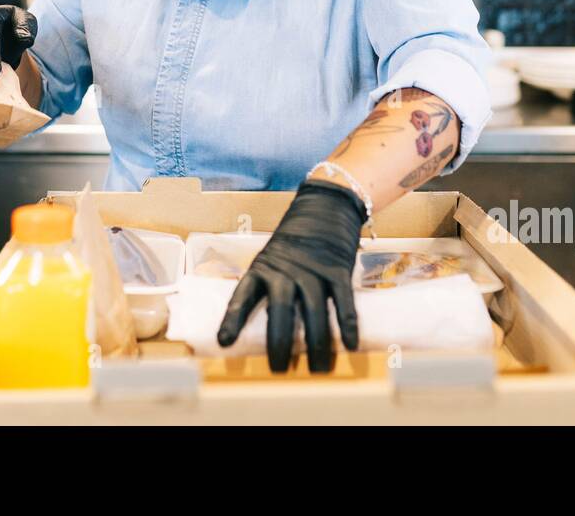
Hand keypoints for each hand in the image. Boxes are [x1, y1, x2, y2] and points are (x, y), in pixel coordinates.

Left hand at [217, 180, 366, 372]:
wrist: (325, 204)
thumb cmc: (296, 240)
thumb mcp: (273, 257)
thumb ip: (270, 286)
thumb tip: (269, 329)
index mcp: (262, 267)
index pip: (242, 295)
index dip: (232, 319)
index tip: (224, 342)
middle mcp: (286, 270)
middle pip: (280, 311)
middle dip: (279, 343)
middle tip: (278, 370)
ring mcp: (314, 269)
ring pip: (314, 312)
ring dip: (317, 344)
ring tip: (318, 370)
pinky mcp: (338, 269)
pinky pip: (343, 301)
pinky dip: (347, 324)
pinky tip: (350, 345)